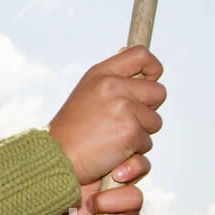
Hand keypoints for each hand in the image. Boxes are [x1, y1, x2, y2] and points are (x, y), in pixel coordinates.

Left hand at [44, 156, 148, 214]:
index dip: (133, 168)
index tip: (115, 173)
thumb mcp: (67, 182)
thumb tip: (112, 155)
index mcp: (110, 182)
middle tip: (88, 207)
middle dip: (108, 202)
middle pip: (136, 197)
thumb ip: (90, 166)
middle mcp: (122, 205)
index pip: (139, 167)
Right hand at [46, 44, 165, 186]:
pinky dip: (134, 153)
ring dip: (140, 134)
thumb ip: (112, 79)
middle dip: (149, 110)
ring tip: (112, 138)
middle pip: (158, 92)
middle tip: (126, 120)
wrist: (56, 159)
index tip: (150, 80)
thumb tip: (133, 55)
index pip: (141, 55)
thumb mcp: (87, 92)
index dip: (153, 68)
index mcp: (101, 73)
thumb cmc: (72, 130)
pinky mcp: (129, 132)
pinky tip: (112, 153)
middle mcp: (112, 86)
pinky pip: (148, 143)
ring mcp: (123, 108)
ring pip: (155, 121)